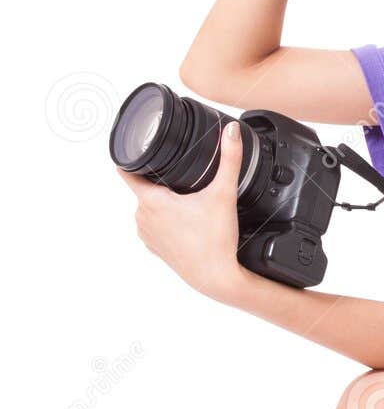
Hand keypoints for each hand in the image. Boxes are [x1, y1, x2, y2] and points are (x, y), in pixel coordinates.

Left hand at [117, 120, 245, 302]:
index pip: (128, 170)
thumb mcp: (224, 194)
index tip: (139, 149)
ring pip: (148, 207)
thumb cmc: (216, 240)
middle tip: (184, 178)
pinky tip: (184, 221)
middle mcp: (142, 217)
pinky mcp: (155, 248)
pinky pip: (154, 226)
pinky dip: (165, 220)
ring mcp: (146, 234)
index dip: (132, 157)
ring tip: (186, 200)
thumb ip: (229, 159)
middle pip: (144, 187)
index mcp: (151, 200)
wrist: (216, 277)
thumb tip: (230, 131)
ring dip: (161, 201)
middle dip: (159, 180)